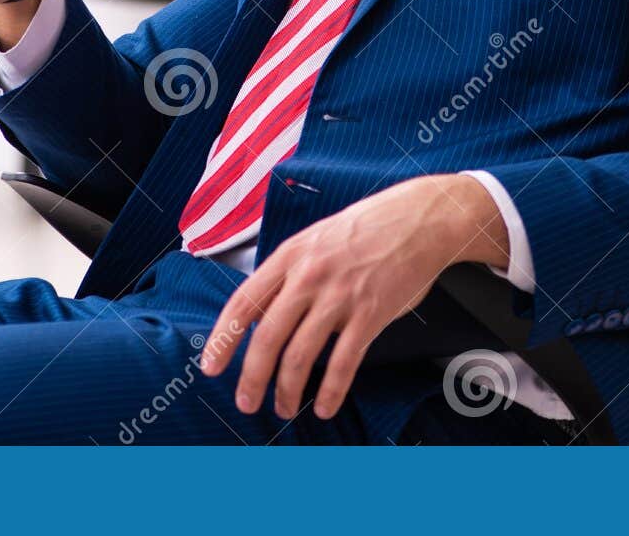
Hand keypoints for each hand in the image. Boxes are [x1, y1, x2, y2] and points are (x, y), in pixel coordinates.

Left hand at [199, 173, 509, 420]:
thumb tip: (262, 312)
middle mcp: (309, 276)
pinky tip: (324, 406)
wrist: (417, 220)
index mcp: (289, 255)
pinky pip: (343, 362)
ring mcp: (340, 296)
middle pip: (267, 337)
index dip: (223, 339)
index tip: (211, 367)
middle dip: (251, 377)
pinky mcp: (370, 313)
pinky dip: (330, 391)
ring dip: (287, 390)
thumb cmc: (365, 230)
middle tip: (246, 402)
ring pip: (300, 355)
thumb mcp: (314, 238)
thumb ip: (289, 272)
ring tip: (283, 408)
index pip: (243, 302)